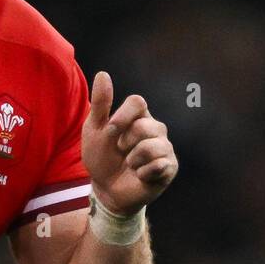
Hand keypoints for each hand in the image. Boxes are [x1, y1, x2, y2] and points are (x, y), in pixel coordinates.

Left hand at [82, 71, 177, 216]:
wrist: (107, 190)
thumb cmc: (101, 158)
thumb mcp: (94, 130)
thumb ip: (100, 103)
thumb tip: (103, 73)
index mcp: (139, 116)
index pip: (138, 101)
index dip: (122, 117)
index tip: (110, 131)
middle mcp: (155, 129)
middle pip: (144, 126)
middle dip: (125, 143)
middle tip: (121, 152)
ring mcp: (165, 147)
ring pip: (152, 146)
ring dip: (133, 160)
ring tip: (130, 165)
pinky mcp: (170, 167)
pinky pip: (159, 165)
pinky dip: (142, 173)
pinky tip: (140, 175)